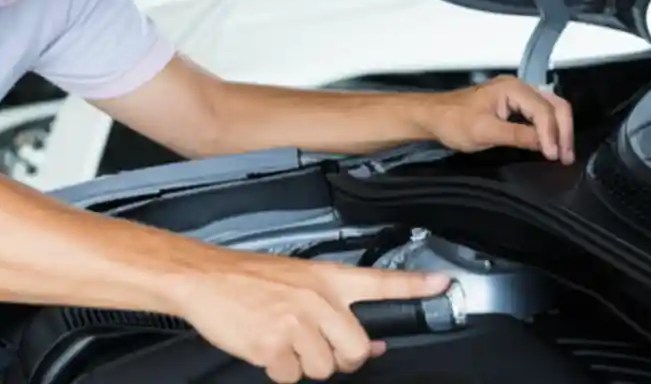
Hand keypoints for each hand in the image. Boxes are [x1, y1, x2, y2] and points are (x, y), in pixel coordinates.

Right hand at [170, 251, 450, 382]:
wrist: (204, 278)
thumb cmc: (248, 278)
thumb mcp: (297, 280)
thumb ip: (334, 308)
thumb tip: (372, 343)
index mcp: (326, 277)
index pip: (380, 281)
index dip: (415, 285)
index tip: (445, 284)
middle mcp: (317, 299)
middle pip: (356, 348)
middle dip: (342, 359)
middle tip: (318, 349)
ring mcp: (296, 322)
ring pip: (323, 369)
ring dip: (304, 365)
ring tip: (281, 341)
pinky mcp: (274, 345)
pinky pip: (291, 376)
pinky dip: (278, 370)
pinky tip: (264, 347)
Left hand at [426, 75, 574, 163]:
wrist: (431, 117)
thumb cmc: (453, 122)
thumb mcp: (484, 132)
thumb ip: (517, 136)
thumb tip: (547, 145)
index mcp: (512, 88)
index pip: (544, 111)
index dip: (552, 135)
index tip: (554, 157)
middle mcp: (519, 86)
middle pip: (555, 105)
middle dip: (563, 131)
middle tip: (566, 158)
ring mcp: (517, 94)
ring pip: (550, 108)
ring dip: (559, 130)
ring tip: (562, 154)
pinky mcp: (513, 103)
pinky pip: (540, 113)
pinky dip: (549, 128)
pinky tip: (550, 144)